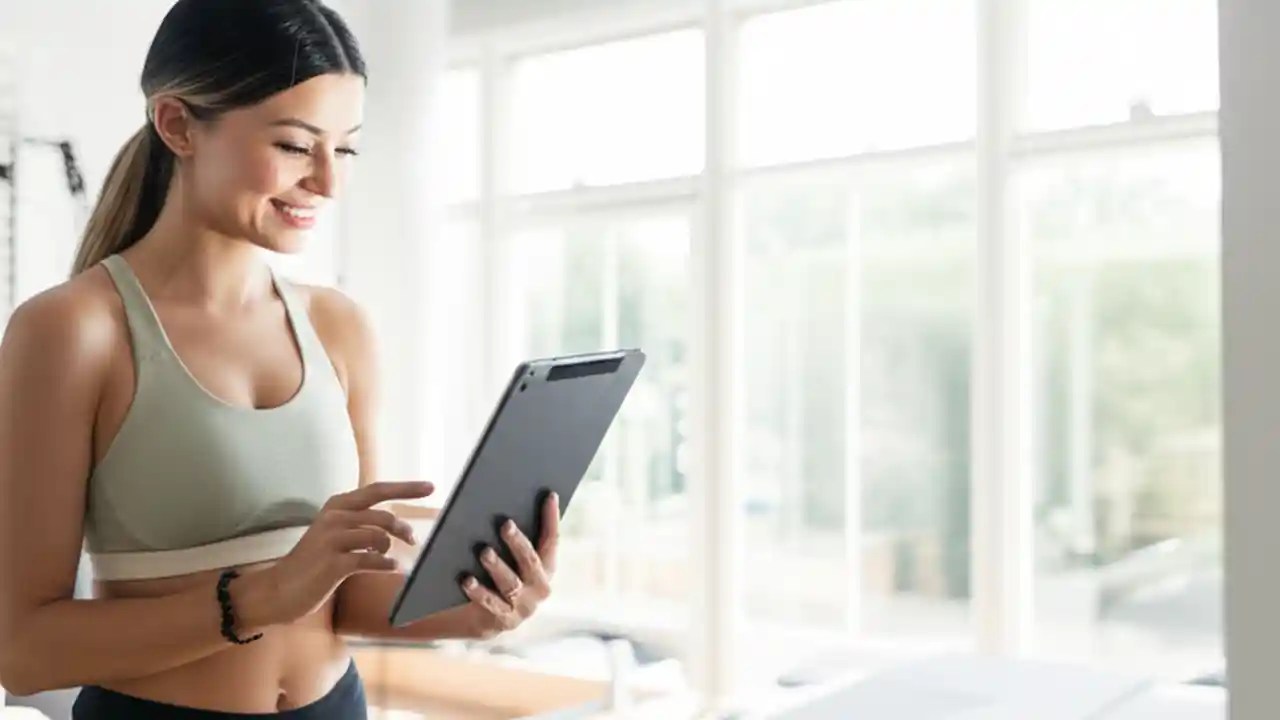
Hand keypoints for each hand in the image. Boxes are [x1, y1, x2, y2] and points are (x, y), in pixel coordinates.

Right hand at [241, 481, 433, 626]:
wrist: (278, 589)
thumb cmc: (312, 563)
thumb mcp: (333, 534)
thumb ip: (359, 525)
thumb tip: (395, 528)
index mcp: (336, 506)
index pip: (377, 490)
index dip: (405, 488)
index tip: (430, 486)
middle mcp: (334, 517)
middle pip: (382, 514)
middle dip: (403, 527)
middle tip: (413, 539)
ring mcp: (332, 540)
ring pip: (378, 536)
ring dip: (390, 549)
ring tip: (390, 559)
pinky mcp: (334, 564)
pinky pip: (371, 560)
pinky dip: (385, 564)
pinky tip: (389, 568)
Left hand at [459, 491, 560, 639]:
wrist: (483, 617)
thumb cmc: (497, 574)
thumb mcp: (509, 556)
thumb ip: (513, 537)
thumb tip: (502, 504)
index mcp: (546, 567)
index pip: (552, 541)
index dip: (552, 518)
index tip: (549, 495)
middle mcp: (540, 588)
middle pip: (531, 562)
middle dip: (518, 543)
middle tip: (505, 525)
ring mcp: (524, 606)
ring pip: (511, 584)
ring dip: (498, 567)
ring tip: (484, 552)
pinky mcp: (504, 620)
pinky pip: (491, 604)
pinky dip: (478, 591)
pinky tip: (466, 579)